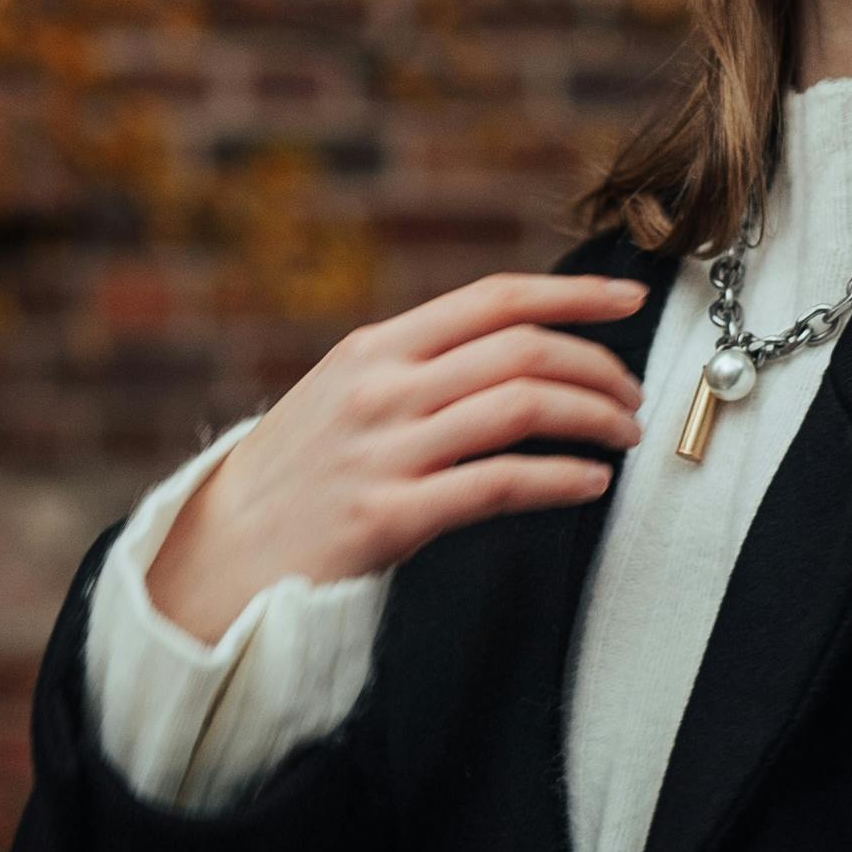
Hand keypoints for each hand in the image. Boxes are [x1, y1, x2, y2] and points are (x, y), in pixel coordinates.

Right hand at [145, 271, 649, 644]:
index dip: (573, 294)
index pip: (494, 299)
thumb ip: (416, 368)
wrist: (219, 557)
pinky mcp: (390, 517)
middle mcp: (382, 389)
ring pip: (523, 408)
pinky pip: (502, 484)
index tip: (629, 299)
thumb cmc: (295, 479)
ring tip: (624, 436)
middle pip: (522, 350)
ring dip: (594, 418)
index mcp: (374, 348)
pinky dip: (562, 479)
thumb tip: (512, 350)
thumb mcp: (342, 395)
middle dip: (598, 368)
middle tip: (633, 396)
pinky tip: (590, 483)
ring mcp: (384, 452)